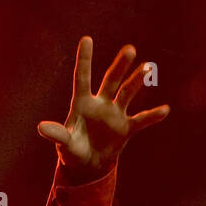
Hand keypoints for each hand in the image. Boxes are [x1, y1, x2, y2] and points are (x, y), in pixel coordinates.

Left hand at [37, 37, 169, 183]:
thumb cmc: (72, 152)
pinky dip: (152, 116)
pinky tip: (164, 109)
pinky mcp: (126, 129)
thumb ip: (57, 134)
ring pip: (127, 94)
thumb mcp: (64, 144)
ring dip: (137, 81)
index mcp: (82, 104)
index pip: (82, 78)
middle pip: (111, 81)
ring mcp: (115, 115)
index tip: (86, 39)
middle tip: (130, 50)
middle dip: (120, 66)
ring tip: (148, 67)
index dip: (84, 59)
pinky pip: (141, 120)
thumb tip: (41, 128)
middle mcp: (100, 104)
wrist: (88, 167)